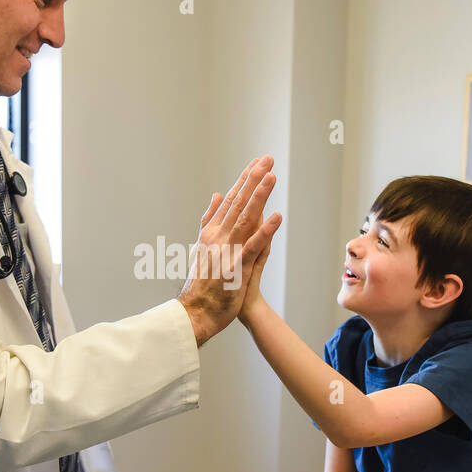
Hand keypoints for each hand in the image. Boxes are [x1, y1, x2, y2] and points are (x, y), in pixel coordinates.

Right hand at [176, 156, 281, 345]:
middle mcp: (217, 237)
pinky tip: (276, 217)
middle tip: (267, 159)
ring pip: (245, 218)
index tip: (255, 163)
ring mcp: (226, 251)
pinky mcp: (236, 267)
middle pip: (238, 202)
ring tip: (271, 177)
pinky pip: (253, 246)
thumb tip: (214, 195)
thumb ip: (209, 220)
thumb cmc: (202, 283)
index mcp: (211, 232)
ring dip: (259, 196)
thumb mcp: (202, 247)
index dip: (243, 180)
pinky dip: (265, 230)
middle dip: (253, 179)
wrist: (195, 313)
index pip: (229, 200)